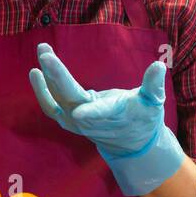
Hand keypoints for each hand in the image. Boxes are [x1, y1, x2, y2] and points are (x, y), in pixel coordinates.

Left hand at [29, 42, 185, 195]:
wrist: (131, 144)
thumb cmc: (144, 119)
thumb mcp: (154, 103)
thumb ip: (153, 85)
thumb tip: (159, 66)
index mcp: (112, 115)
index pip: (100, 113)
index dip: (91, 113)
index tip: (79, 113)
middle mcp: (90, 120)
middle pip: (69, 99)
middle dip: (57, 77)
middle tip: (46, 54)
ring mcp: (76, 121)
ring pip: (55, 101)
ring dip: (45, 79)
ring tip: (42, 52)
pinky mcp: (69, 119)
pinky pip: (51, 106)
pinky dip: (42, 91)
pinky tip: (36, 72)